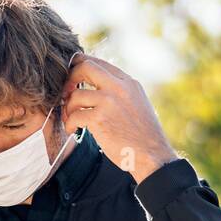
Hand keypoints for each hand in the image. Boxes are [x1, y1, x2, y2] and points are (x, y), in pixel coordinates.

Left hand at [61, 53, 176, 184]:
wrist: (153, 156)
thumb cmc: (144, 136)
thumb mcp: (138, 104)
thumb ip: (121, 93)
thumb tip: (98, 88)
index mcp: (129, 83)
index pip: (99, 63)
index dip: (81, 67)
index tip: (73, 78)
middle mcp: (119, 87)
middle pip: (85, 67)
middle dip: (70, 79)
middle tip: (67, 94)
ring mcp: (109, 102)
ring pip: (75, 95)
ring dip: (68, 108)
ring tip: (71, 119)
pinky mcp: (99, 119)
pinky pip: (74, 115)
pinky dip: (69, 124)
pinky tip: (73, 130)